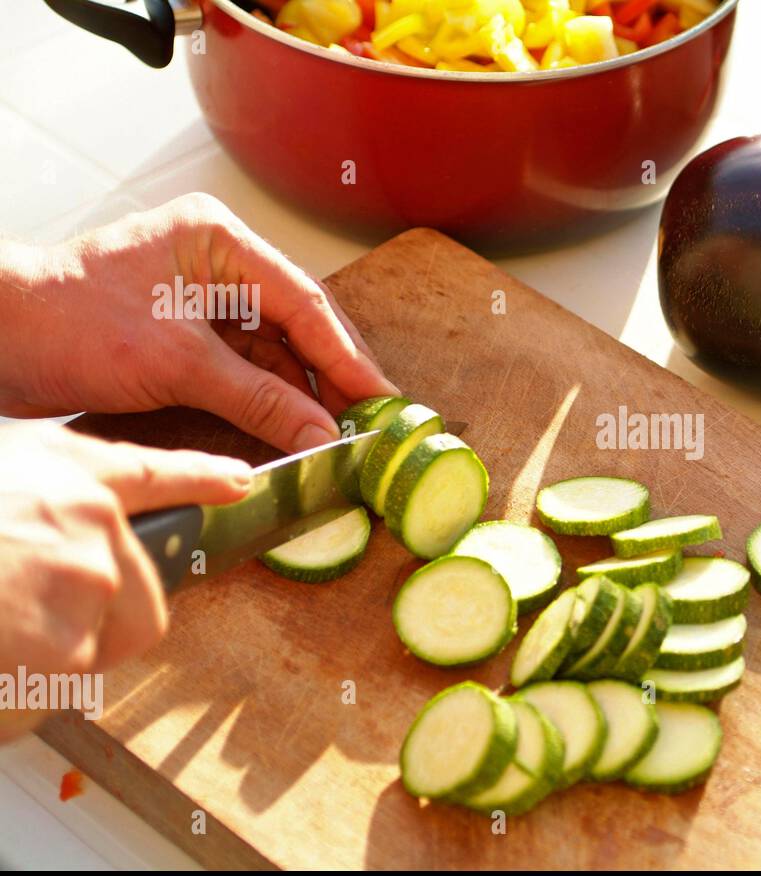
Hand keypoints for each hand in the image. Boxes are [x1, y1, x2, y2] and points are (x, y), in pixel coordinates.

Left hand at [0, 193, 396, 451]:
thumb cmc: (65, 322)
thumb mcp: (176, 363)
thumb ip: (258, 399)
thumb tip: (318, 434)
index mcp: (217, 240)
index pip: (303, 300)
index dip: (345, 355)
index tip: (379, 397)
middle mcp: (214, 264)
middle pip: (294, 325)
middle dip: (328, 376)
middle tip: (366, 421)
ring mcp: (198, 301)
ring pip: (270, 352)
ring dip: (298, 394)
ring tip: (334, 433)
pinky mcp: (181, 338)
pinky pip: (241, 370)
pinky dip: (265, 400)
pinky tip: (291, 428)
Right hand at [0, 422, 250, 740]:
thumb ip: (29, 493)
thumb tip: (34, 521)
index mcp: (71, 475)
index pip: (158, 472)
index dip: (202, 478)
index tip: (236, 482)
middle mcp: (95, 523)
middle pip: (144, 602)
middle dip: (101, 627)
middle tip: (32, 622)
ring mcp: (88, 583)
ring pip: (95, 649)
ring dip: (47, 660)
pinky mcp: (66, 644)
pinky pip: (56, 690)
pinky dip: (18, 693)